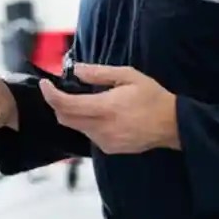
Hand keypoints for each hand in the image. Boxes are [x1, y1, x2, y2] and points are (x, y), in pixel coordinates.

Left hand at [39, 64, 179, 153]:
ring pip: (76, 127)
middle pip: (65, 118)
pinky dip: (86, 123)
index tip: (45, 83)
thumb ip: (99, 74)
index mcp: (104, 108)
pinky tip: (100, 114)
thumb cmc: (152, 96)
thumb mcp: (128, 76)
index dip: (50, 94)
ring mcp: (104, 141)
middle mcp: (101, 128)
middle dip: (58, 104)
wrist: (172, 125)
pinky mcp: (109, 149)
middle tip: (61, 90)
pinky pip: (89, 135)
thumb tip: (76, 70)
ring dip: (73, 113)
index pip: (66, 104)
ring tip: (86, 100)